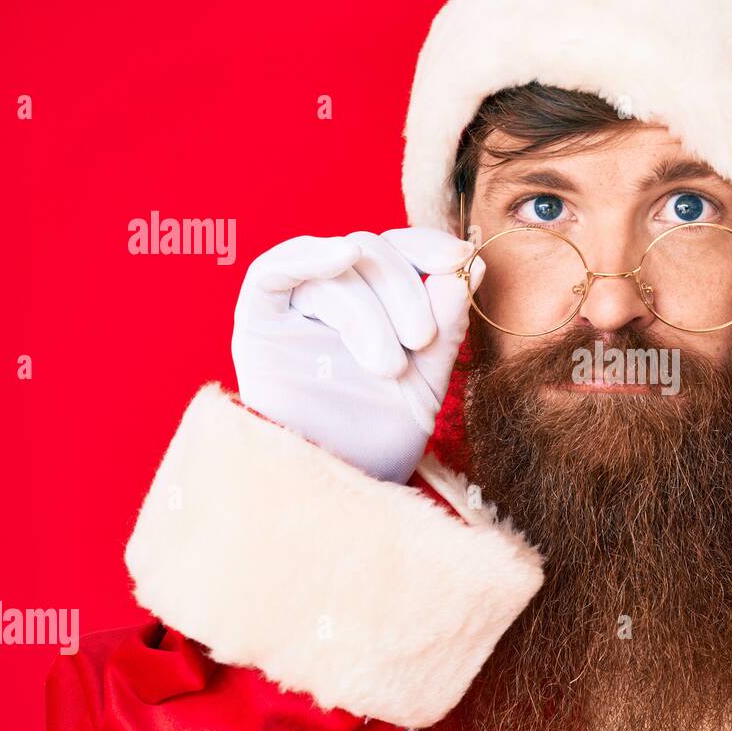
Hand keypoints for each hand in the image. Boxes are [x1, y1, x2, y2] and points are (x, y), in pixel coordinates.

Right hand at [231, 228, 482, 483]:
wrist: (343, 485)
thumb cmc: (382, 437)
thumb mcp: (428, 378)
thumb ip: (446, 323)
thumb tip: (473, 263)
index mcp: (376, 303)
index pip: (399, 250)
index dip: (428, 246)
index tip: (460, 259)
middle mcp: (334, 298)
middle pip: (370, 253)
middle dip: (403, 291)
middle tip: (420, 341)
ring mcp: (294, 310)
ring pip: (335, 272)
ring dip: (369, 312)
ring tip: (388, 368)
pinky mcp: (258, 324)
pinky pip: (272, 272)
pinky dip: (306, 257)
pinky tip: (340, 255)